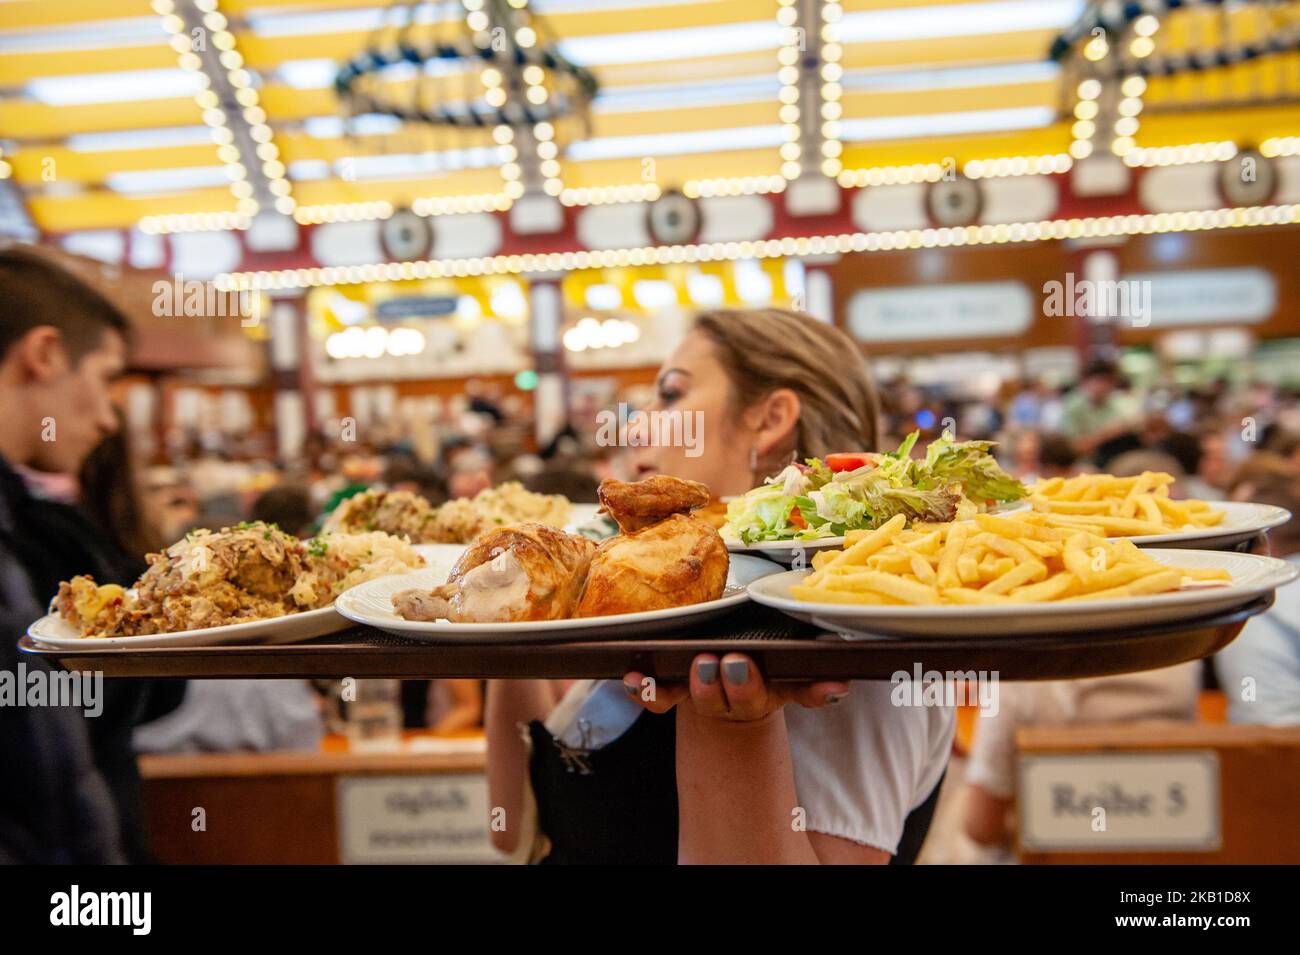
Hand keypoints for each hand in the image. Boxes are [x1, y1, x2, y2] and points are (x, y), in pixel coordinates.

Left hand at [623, 653, 848, 721]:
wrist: (715, 681)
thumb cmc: (755, 654)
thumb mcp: (781, 651)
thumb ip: (806, 653)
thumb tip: (844, 656)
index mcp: (779, 683)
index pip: (806, 691)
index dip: (819, 692)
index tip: (835, 686)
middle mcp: (746, 695)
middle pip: (748, 698)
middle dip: (743, 683)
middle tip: (736, 663)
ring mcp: (710, 697)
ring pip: (707, 700)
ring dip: (704, 688)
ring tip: (700, 664)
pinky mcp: (675, 694)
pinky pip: (659, 698)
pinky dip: (645, 691)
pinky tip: (631, 679)